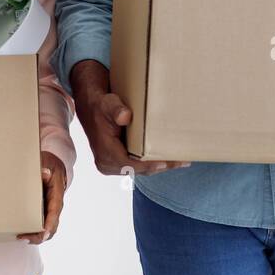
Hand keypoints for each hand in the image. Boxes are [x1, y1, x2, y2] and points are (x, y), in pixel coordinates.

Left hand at [17, 152, 66, 244]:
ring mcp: (49, 210)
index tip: (43, 233)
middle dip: (39, 235)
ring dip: (35, 236)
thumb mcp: (48, 164)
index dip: (50, 224)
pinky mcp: (43, 211)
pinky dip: (33, 231)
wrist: (53, 166)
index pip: (55, 212)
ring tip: (20, 237)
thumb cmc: (50, 166)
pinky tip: (22, 233)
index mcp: (57, 195)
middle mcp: (54, 206)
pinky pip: (41, 225)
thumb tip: (44, 173)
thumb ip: (45, 168)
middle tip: (23, 237)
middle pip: (51, 227)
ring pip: (47, 229)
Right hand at [70, 59, 189, 175]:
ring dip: (159, 166)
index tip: (166, 162)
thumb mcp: (109, 103)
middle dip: (161, 166)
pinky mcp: (117, 163)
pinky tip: (167, 158)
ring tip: (180, 161)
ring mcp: (111, 166)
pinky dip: (152, 163)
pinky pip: (137, 167)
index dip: (149, 165)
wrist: (92, 108)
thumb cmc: (102, 105)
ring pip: (140, 170)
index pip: (130, 165)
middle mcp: (107, 164)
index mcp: (105, 153)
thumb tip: (125, 116)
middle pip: (139, 170)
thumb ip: (116, 109)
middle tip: (182, 162)